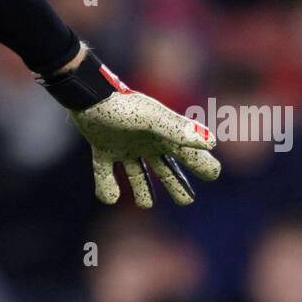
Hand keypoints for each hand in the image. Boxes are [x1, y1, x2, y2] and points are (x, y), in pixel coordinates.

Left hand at [70, 84, 220, 207]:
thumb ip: (177, 130)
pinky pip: (105, 172)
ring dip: (141, 189)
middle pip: (165, 169)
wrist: (88, 96)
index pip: (188, 154)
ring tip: (146, 205)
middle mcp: (146, 143)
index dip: (202, 164)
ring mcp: (124, 147)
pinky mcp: (103, 149)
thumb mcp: (151, 119)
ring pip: (137, 173)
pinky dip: (106, 186)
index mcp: (162, 136)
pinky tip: (110, 198)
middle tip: (185, 201)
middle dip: (175, 184)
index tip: (213, 174)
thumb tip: (210, 144)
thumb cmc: (122, 105)